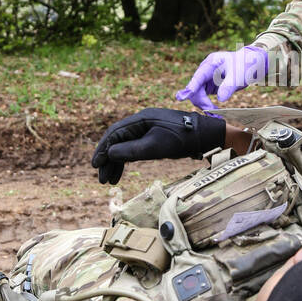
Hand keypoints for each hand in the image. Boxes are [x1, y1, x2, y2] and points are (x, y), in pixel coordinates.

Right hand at [91, 107, 225, 184]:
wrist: (206, 135)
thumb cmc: (182, 139)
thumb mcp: (155, 146)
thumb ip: (131, 150)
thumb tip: (109, 154)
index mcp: (140, 119)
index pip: (114, 134)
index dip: (103, 150)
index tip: (95, 165)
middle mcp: (141, 122)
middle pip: (117, 141)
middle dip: (108, 160)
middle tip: (102, 179)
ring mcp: (148, 129)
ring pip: (125, 146)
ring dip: (117, 163)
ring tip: (110, 181)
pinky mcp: (154, 136)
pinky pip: (135, 148)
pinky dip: (128, 160)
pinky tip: (121, 171)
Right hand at [175, 45, 267, 112]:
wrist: (252, 63)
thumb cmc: (245, 65)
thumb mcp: (239, 75)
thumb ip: (229, 86)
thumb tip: (220, 99)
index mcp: (211, 64)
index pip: (198, 77)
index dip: (190, 88)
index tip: (181, 97)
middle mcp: (205, 71)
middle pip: (195, 89)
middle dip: (202, 102)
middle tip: (212, 113)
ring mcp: (207, 78)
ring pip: (197, 95)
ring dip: (204, 106)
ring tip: (215, 115)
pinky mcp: (210, 85)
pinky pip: (203, 97)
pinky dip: (207, 105)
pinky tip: (214, 112)